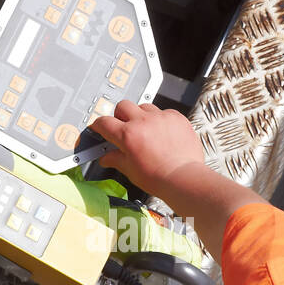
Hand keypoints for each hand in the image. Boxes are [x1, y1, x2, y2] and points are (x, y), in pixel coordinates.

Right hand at [88, 100, 207, 198]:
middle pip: (123, 106)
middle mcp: (143, 122)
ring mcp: (161, 118)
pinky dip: (160, 120)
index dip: (99, 125)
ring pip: (144, 106)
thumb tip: (106, 158)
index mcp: (128, 135)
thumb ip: (116, 160)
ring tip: (146, 131)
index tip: (100, 128)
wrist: (184, 178)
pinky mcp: (176, 118)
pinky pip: (164, 111)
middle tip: (124, 128)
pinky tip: (163, 133)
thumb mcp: (130, 171)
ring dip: (141, 116)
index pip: (104, 122)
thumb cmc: (159, 178)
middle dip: (120, 116)